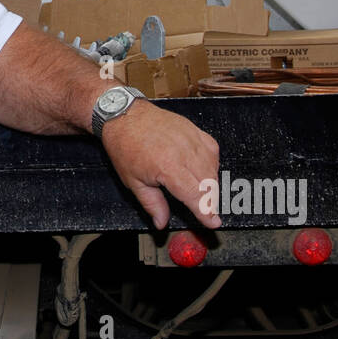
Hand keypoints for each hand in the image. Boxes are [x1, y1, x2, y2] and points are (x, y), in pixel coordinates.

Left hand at [99, 100, 220, 229]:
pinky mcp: (195, 130)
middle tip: (204, 210)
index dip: (206, 212)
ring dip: (211, 184)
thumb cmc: (125, 146)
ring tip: (200, 191)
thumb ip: (152, 204)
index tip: (213, 223)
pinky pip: (212, 150)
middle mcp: (184, 152)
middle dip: (209, 201)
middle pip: (208, 184)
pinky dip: (212, 163)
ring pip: (213, 168)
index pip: (195, 195)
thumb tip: (161, 222)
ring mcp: (191, 139)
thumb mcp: (133, 181)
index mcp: (168, 167)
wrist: (124, 115)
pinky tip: (203, 170)